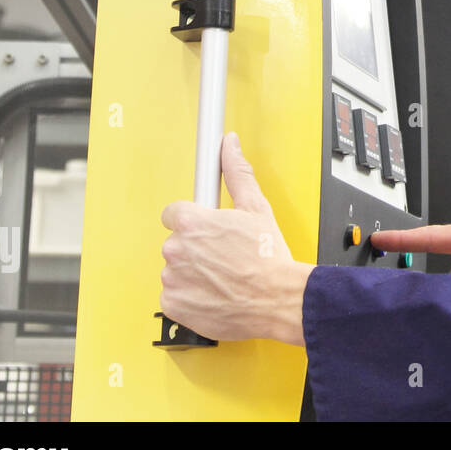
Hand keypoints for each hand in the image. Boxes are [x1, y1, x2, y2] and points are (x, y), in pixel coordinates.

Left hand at [160, 132, 312, 344]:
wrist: (278, 299)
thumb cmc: (268, 258)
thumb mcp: (256, 208)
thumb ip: (236, 172)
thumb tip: (229, 145)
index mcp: (192, 222)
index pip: (173, 213)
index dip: (193, 221)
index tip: (206, 230)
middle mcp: (176, 248)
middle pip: (177, 242)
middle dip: (196, 248)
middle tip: (224, 255)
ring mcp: (173, 278)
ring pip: (176, 269)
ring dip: (193, 272)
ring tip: (223, 276)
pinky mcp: (174, 304)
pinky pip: (174, 296)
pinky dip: (191, 296)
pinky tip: (214, 293)